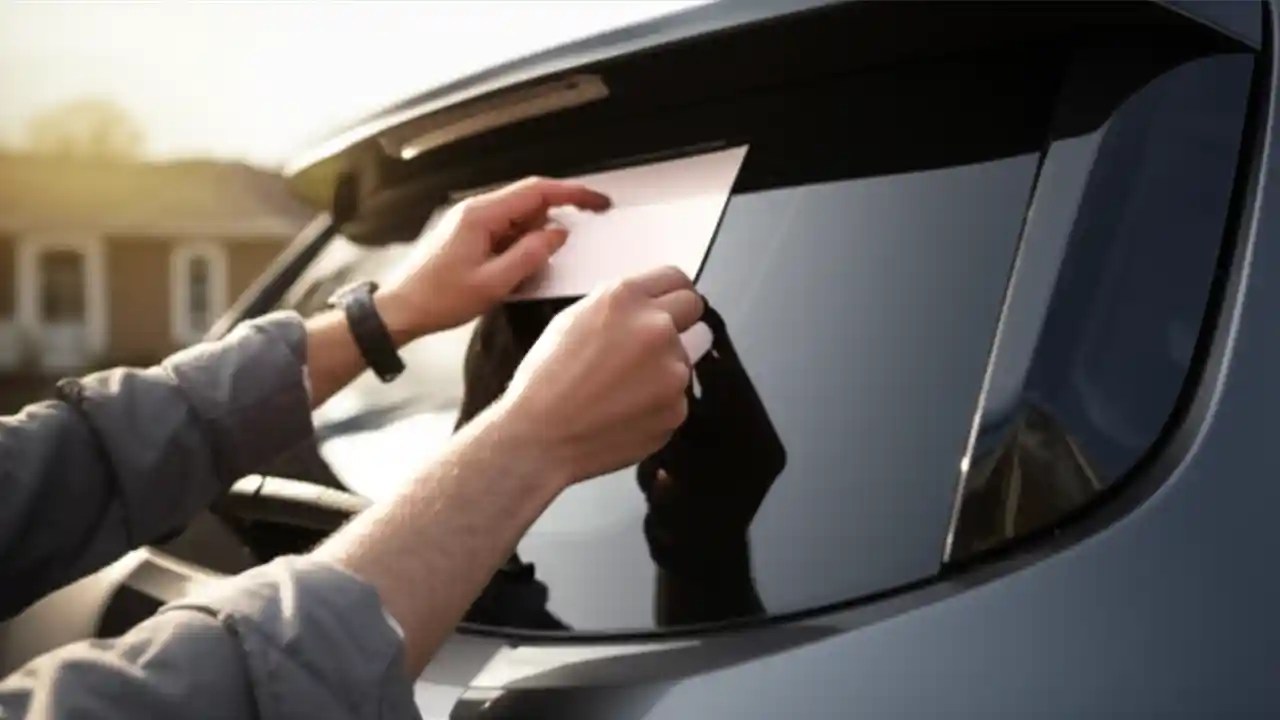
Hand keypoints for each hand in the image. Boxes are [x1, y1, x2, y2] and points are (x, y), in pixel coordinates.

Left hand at [377, 176, 609, 340]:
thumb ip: (531, 255)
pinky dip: (516, 246)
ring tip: (518, 274)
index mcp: (481, 215)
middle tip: (560, 252)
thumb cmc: (438, 298)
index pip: (537, 190)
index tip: (596, 201)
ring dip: (530, 240)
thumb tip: (557, 234)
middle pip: (529, 202)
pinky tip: (509, 271)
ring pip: (517, 218)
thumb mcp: (494, 283)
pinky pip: (503, 230)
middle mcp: (475, 209)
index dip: (572, 193)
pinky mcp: (467, 233)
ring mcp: (470, 220)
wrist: (399, 309)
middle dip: (550, 224)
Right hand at [495, 266, 704, 483]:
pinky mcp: (677, 408)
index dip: (672, 292)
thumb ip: (616, 308)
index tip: (671, 304)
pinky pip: (677, 397)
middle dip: (680, 320)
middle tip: (654, 343)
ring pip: (685, 357)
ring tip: (627, 388)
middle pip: (694, 309)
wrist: (540, 438)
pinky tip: (626, 413)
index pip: (676, 278)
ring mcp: (673, 370)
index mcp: (624, 298)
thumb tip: (643, 308)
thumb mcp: (571, 320)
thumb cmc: (544, 380)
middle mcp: (656, 327)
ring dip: (666, 366)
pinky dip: (658, 404)